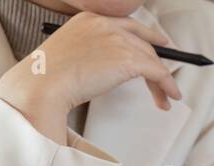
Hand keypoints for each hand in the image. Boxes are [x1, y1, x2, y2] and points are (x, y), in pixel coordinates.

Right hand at [0, 12, 182, 142]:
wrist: (44, 83)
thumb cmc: (50, 75)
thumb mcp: (72, 50)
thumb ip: (94, 49)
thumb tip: (113, 66)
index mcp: (90, 19)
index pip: (128, 25)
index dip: (148, 35)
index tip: (161, 43)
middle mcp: (106, 25)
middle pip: (143, 44)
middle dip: (156, 66)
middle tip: (164, 84)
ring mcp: (118, 40)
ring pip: (152, 60)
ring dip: (162, 82)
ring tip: (165, 99)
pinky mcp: (128, 59)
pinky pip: (158, 72)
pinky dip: (167, 85)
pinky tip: (169, 97)